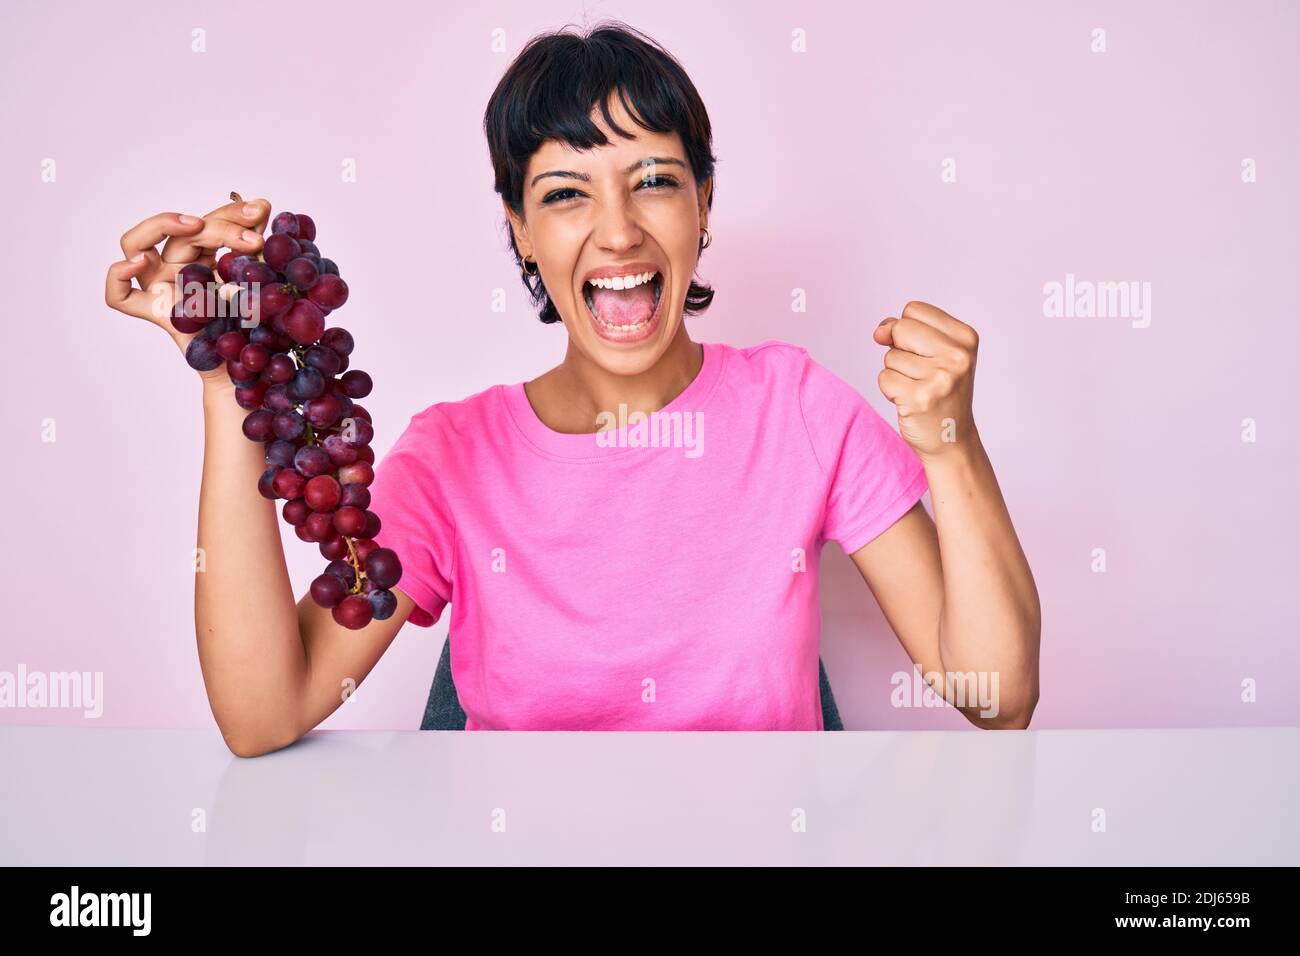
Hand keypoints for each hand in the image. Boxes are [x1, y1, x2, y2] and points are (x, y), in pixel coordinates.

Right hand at [104, 198, 271, 379]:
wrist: (253, 364)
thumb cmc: (257, 323)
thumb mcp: (261, 279)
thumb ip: (257, 246)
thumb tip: (263, 204)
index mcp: (201, 256)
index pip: (206, 222)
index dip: (231, 213)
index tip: (261, 210)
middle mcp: (175, 268)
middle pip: (180, 233)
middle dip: (218, 227)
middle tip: (253, 239)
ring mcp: (160, 288)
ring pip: (135, 244)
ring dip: (161, 225)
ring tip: (194, 225)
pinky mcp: (155, 313)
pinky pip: (118, 295)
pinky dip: (117, 275)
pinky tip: (137, 263)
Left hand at [872, 300, 979, 461]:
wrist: (951, 438)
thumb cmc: (939, 391)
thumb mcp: (935, 352)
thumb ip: (905, 330)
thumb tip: (880, 331)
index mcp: (965, 337)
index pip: (914, 309)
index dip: (906, 330)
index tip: (921, 351)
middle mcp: (957, 356)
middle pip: (900, 328)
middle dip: (900, 349)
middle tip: (919, 372)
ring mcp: (940, 378)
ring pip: (890, 357)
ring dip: (896, 373)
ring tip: (918, 389)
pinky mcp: (919, 399)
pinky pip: (884, 379)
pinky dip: (891, 391)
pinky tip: (911, 401)